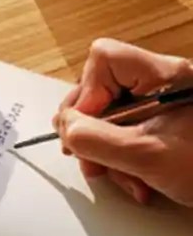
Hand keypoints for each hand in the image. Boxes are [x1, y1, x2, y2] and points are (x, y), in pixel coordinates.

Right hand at [53, 38, 192, 206]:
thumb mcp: (146, 156)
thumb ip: (95, 138)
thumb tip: (66, 126)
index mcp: (169, 75)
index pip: (105, 59)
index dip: (87, 92)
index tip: (85, 125)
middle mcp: (165, 83)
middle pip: (101, 88)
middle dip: (90, 129)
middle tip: (90, 156)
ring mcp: (163, 104)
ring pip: (109, 114)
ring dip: (105, 150)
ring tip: (120, 174)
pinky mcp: (163, 124)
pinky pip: (124, 131)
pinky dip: (120, 156)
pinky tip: (134, 177)